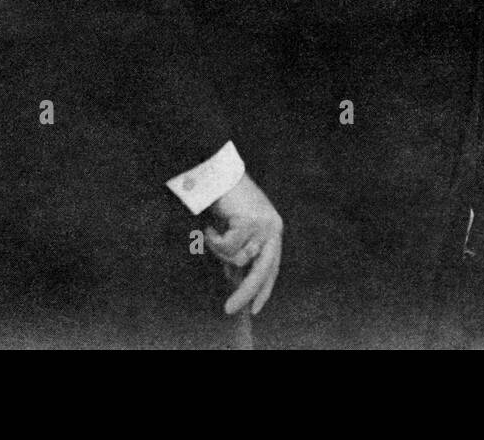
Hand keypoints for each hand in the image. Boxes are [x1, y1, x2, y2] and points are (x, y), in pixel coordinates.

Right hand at [204, 173, 282, 315]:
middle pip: (262, 271)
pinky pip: (227, 246)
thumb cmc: (225, 200)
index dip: (263, 289)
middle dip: (246, 292)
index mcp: (273, 230)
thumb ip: (240, 251)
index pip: (272, 267)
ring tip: (212, 233)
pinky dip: (213, 240)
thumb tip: (235, 278)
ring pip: (238, 259)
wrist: (218, 173)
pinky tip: (210, 226)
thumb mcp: (235, 229)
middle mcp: (273, 228)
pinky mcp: (250, 222)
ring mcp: (263, 225)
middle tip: (229, 310)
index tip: (255, 309)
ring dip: (219, 251)